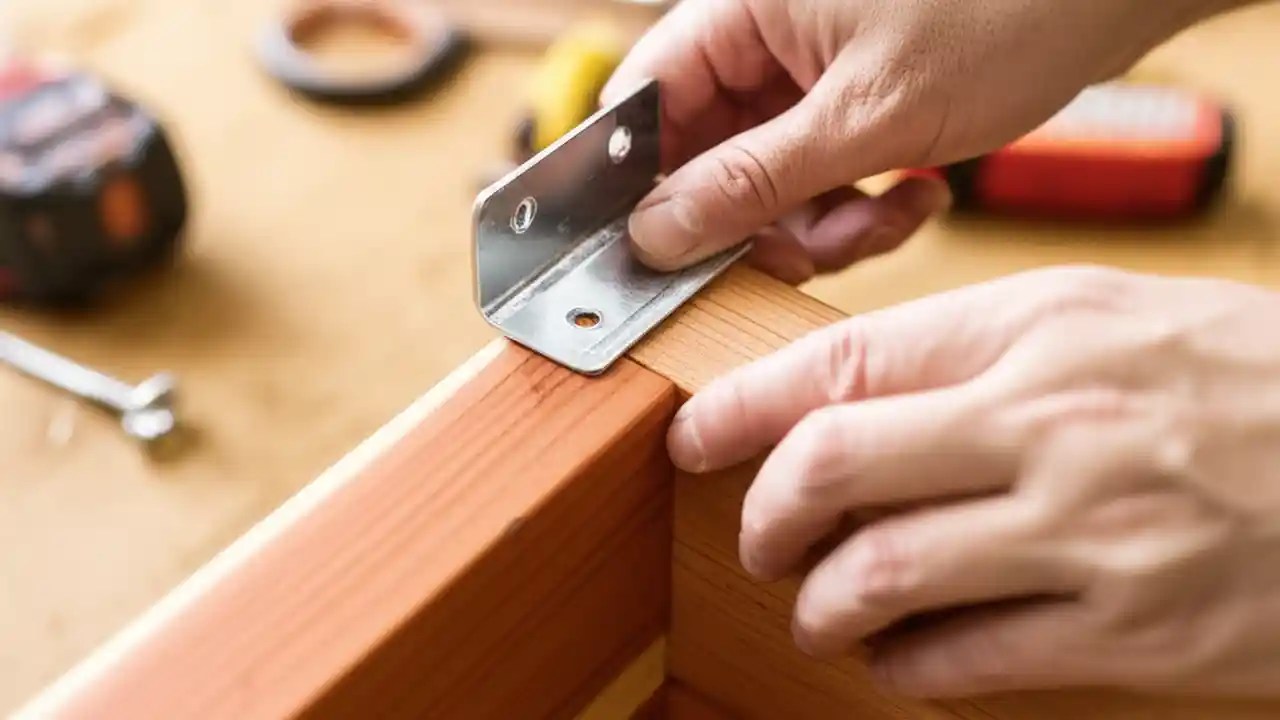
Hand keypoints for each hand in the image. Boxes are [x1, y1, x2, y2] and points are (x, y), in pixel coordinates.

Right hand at [603, 0, 1244, 281]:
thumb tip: (655, 233)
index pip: (642, 105)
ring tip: (881, 219)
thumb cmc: (1004, 10)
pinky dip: (858, 203)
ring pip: (764, 178)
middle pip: (703, 154)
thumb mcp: (865, 117)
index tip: (656, 253)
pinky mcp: (855, 98)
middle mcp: (764, 37)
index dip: (639, 186)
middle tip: (793, 258)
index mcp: (741, 10)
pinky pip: (822, 174)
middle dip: (751, 221)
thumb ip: (751, 181)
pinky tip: (914, 197)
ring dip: (815, 223)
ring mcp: (811, 70)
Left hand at [668, 265, 1279, 697]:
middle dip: (764, 514)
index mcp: (1042, 328)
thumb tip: (857, 396)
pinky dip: (901, 663)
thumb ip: (987, 349)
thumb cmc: (1255, 382)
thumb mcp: (1119, 319)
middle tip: (759, 537)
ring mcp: (1090, 531)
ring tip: (820, 606)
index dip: (742, 406)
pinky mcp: (1132, 631)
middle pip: (832, 466)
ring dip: (819, 602)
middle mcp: (1052, 422)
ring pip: (877, 574)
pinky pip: (960, 657)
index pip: (843, 361)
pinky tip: (899, 654)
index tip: (695, 434)